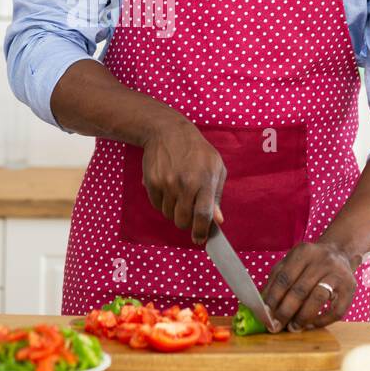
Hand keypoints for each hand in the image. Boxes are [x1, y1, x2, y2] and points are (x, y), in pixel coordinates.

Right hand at [140, 119, 225, 244]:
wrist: (168, 131)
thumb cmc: (197, 150)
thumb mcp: (215, 167)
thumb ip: (217, 195)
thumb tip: (218, 220)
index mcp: (203, 180)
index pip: (203, 215)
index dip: (201, 231)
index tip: (200, 239)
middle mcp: (184, 184)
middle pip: (182, 220)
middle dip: (187, 223)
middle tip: (190, 215)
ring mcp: (166, 183)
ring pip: (169, 215)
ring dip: (175, 212)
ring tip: (179, 195)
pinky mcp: (151, 182)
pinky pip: (157, 206)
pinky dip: (163, 204)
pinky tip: (168, 189)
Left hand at [261, 241, 357, 330]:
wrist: (340, 252)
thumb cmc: (309, 262)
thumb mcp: (291, 262)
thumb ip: (276, 280)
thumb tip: (264, 306)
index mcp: (303, 252)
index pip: (284, 277)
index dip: (273, 298)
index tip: (265, 315)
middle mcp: (322, 260)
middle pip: (300, 289)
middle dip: (285, 311)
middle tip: (276, 326)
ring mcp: (338, 273)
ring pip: (318, 298)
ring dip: (303, 317)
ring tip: (293, 327)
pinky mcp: (350, 287)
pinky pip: (336, 310)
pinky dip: (322, 321)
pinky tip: (311, 325)